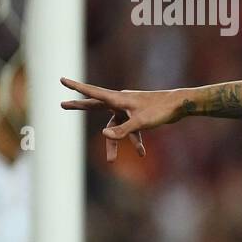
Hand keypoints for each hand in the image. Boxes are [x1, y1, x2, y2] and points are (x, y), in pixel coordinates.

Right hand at [59, 78, 184, 161]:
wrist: (180, 105)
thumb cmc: (160, 110)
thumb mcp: (140, 122)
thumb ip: (122, 130)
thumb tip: (104, 135)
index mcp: (117, 98)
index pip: (91, 92)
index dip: (75, 87)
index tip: (61, 79)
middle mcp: (120, 101)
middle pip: (95, 106)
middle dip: (80, 107)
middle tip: (62, 105)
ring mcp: (128, 109)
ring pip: (115, 127)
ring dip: (115, 144)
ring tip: (111, 161)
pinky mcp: (138, 115)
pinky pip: (131, 130)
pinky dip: (135, 141)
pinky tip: (141, 154)